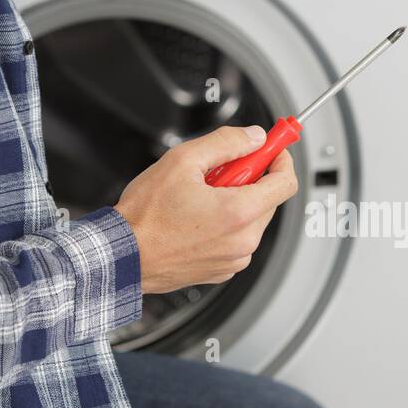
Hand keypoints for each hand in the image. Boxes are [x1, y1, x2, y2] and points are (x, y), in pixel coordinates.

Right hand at [114, 125, 297, 293]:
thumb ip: (226, 143)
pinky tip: (195, 219)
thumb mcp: (182, 160)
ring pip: (251, 220)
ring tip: (198, 198)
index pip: (286, 182)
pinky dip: (225, 225)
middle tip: (217, 172)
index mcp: (238, 212)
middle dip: (249, 179)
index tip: (271, 149)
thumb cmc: (145, 215)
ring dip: (234, 203)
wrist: (122, 256)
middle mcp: (243, 241)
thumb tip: (253, 137)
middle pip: (268, 199)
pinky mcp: (222, 270)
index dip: (280, 158)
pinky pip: (236, 240)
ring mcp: (234, 260)